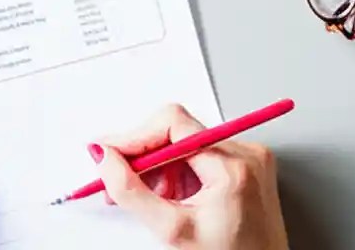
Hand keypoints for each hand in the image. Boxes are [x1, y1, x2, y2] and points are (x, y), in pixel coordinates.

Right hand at [90, 104, 288, 249]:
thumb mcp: (173, 230)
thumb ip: (131, 191)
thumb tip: (105, 158)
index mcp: (233, 167)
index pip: (172, 123)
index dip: (135, 137)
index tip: (110, 153)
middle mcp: (246, 153)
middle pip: (177, 131)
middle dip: (144, 156)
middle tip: (120, 179)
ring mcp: (249, 158)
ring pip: (185, 142)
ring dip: (160, 167)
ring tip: (153, 198)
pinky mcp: (246, 165)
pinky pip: (200, 153)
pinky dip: (179, 172)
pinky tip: (173, 196)